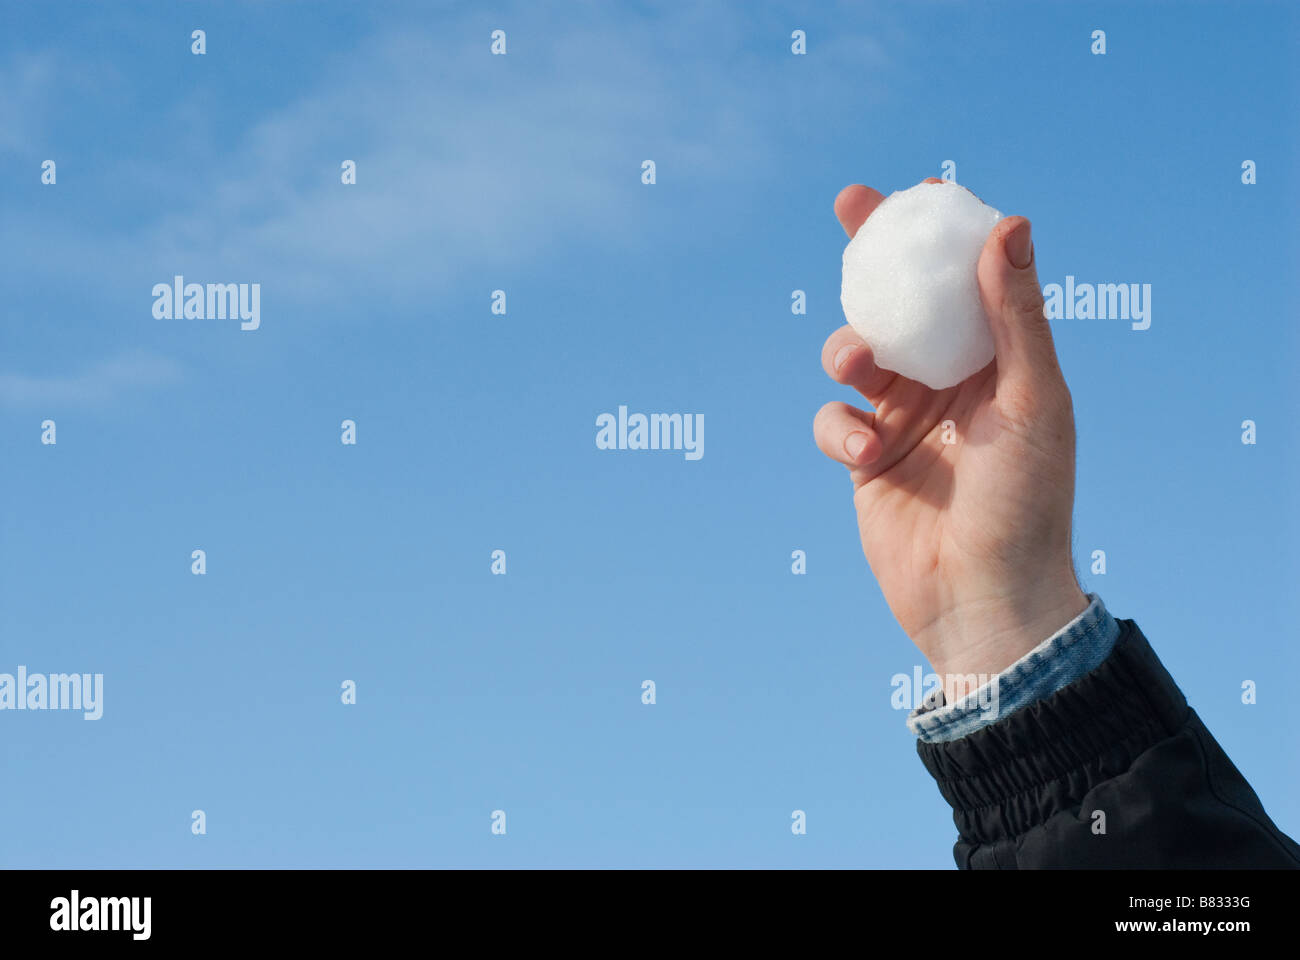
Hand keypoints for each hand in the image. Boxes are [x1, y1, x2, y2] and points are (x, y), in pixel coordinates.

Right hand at [815, 180, 1087, 698]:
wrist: (984, 599)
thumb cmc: (1025, 502)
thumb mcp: (1030, 400)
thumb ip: (1014, 316)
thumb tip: (1009, 224)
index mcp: (1000, 363)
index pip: (969, 281)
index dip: (943, 234)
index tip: (918, 192)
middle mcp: (950, 384)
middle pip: (904, 304)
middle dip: (874, 257)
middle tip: (850, 209)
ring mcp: (905, 421)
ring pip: (857, 354)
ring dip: (849, 348)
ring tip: (858, 367)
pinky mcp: (867, 461)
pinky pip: (835, 421)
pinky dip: (842, 430)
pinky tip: (868, 457)